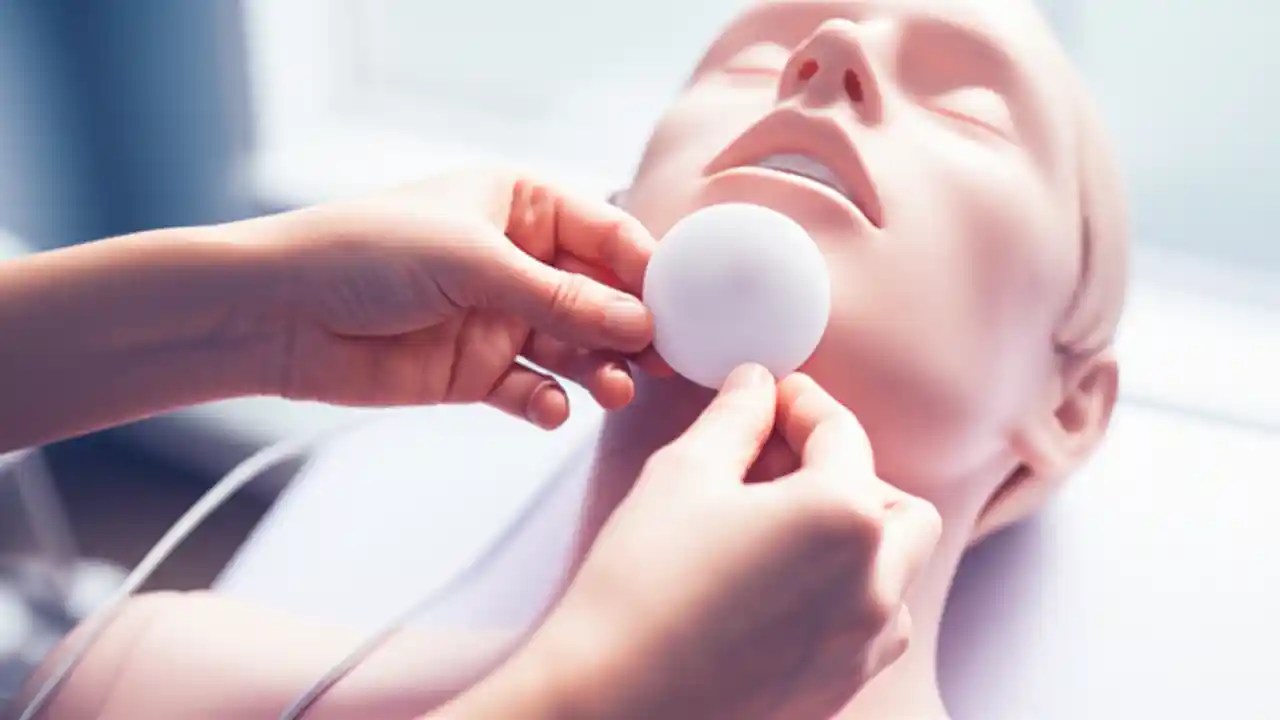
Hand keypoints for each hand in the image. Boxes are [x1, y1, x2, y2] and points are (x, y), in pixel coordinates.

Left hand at [255, 168, 664, 427]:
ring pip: (573, 348)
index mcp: (522, 205)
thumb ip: (560, 297)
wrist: (278, 314)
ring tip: (615, 391)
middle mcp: (518, 260)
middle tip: (663, 361)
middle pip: (600, 296)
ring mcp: (498, 317)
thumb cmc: (367, 254)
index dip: (647, 271)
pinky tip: (550, 408)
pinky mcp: (475, 371)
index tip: (681, 307)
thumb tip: (640, 322)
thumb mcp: (474, 262)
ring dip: (599, 370)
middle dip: (632, 329)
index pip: (607, 235)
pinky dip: (547, 402)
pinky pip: (531, 389)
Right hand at [442, 365, 941, 718]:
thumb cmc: (640, 587)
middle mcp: (874, 584)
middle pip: (899, 506)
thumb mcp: (682, 474)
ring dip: (859, 540)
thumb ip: (735, 418)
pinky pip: (870, 627)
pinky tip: (780, 587)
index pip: (841, 433)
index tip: (772, 397)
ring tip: (783, 530)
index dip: (801, 402)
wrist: (611, 701)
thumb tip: (758, 386)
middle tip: (782, 465)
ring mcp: (861, 646)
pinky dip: (846, 594)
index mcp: (844, 516)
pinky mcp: (839, 689)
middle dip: (850, 476)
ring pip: (897, 573)